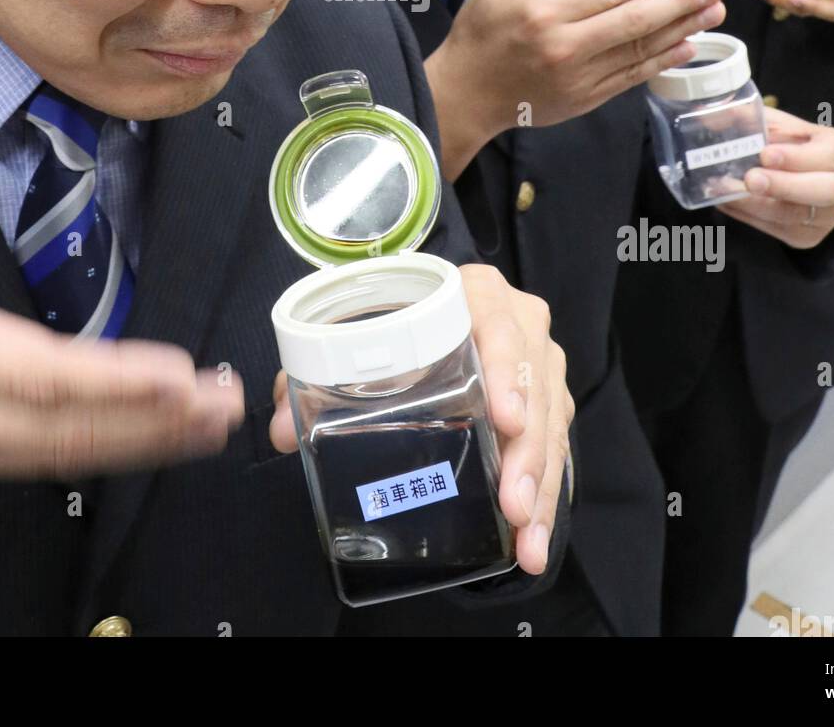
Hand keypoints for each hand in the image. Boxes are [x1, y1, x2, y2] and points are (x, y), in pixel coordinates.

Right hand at [0, 160, 243, 496]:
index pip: (37, 374)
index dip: (116, 381)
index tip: (178, 375)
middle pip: (64, 428)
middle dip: (155, 421)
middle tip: (224, 404)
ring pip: (52, 455)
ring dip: (135, 442)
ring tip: (200, 424)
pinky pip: (24, 462)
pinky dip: (88, 451)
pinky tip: (126, 439)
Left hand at [271, 264, 572, 575]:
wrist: (432, 314)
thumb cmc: (395, 322)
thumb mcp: (353, 337)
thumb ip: (306, 377)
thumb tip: (279, 427)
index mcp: (472, 292)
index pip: (497, 322)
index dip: (505, 368)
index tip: (502, 417)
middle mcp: (516, 322)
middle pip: (533, 382)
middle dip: (527, 448)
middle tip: (513, 501)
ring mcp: (537, 363)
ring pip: (550, 422)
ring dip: (540, 483)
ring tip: (525, 534)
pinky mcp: (546, 401)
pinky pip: (554, 447)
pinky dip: (546, 496)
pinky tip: (532, 540)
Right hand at [425, 0, 726, 177]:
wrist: (465, 96)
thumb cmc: (480, 36)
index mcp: (544, 13)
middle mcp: (566, 46)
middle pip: (634, 22)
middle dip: (680, 4)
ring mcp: (579, 77)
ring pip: (640, 51)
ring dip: (682, 31)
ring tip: (713, 13)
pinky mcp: (585, 99)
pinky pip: (631, 78)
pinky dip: (662, 62)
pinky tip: (686, 46)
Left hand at [716, 108, 833, 247]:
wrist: (802, 175)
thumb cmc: (789, 145)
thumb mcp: (776, 124)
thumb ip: (749, 117)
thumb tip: (712, 118)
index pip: (826, 157)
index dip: (795, 158)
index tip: (765, 154)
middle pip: (823, 192)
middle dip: (783, 186)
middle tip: (750, 179)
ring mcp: (826, 216)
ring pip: (793, 216)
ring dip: (754, 204)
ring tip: (724, 190)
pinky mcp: (805, 236)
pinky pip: (775, 229)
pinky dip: (746, 215)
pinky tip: (725, 201)